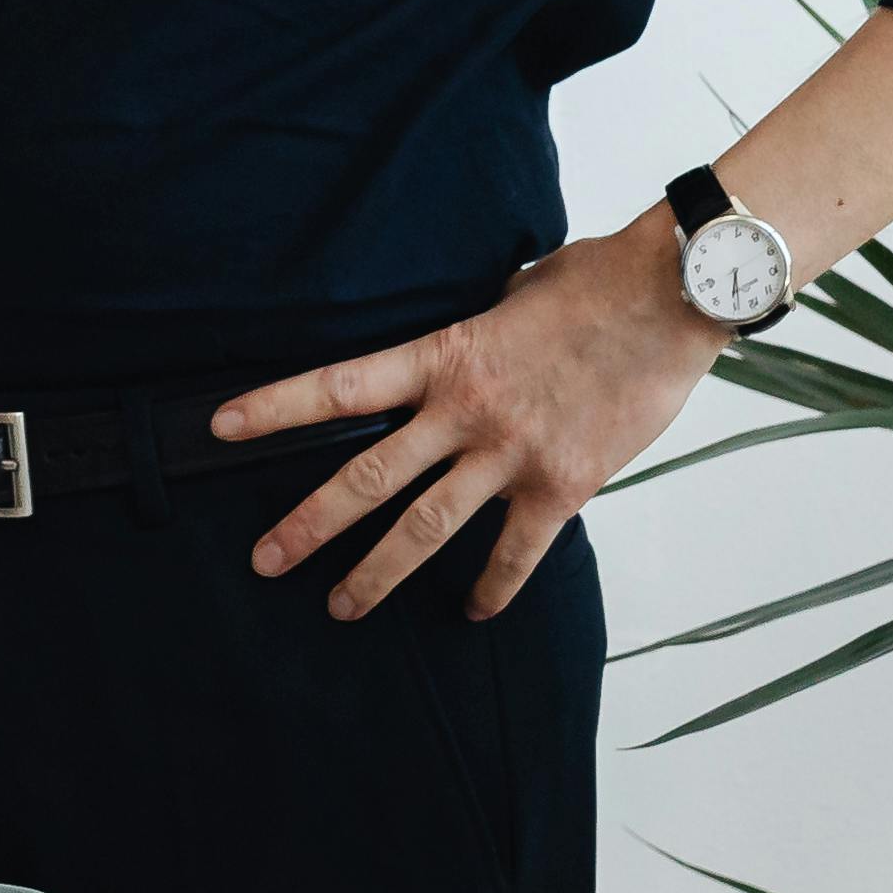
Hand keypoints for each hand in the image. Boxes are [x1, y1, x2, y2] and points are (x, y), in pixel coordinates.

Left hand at [214, 220, 733, 618]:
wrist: (673, 297)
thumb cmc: (598, 280)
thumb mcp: (512, 290)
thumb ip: (475, 329)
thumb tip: (465, 343)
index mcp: (445, 354)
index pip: (340, 385)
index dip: (275, 407)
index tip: (220, 426)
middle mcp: (465, 411)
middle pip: (367, 476)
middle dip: (310, 524)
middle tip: (265, 560)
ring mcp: (512, 453)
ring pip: (426, 528)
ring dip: (377, 574)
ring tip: (341, 607)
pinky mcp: (563, 486)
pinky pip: (515, 553)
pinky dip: (491, 588)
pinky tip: (473, 611)